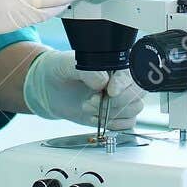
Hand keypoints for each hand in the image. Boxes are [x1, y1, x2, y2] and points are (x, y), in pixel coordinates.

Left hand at [22, 49, 144, 130]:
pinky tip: (96, 118)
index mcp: (113, 62)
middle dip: (116, 101)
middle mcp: (120, 79)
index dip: (124, 83)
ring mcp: (119, 97)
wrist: (49, 88)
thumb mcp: (66, 64)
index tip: (110, 91)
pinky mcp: (115, 113)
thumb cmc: (59, 69)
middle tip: (92, 101)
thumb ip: (86, 70)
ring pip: (134, 108)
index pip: (132, 72)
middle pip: (137, 92)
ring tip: (89, 107)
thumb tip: (103, 82)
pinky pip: (129, 123)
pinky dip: (114, 124)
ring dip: (112, 113)